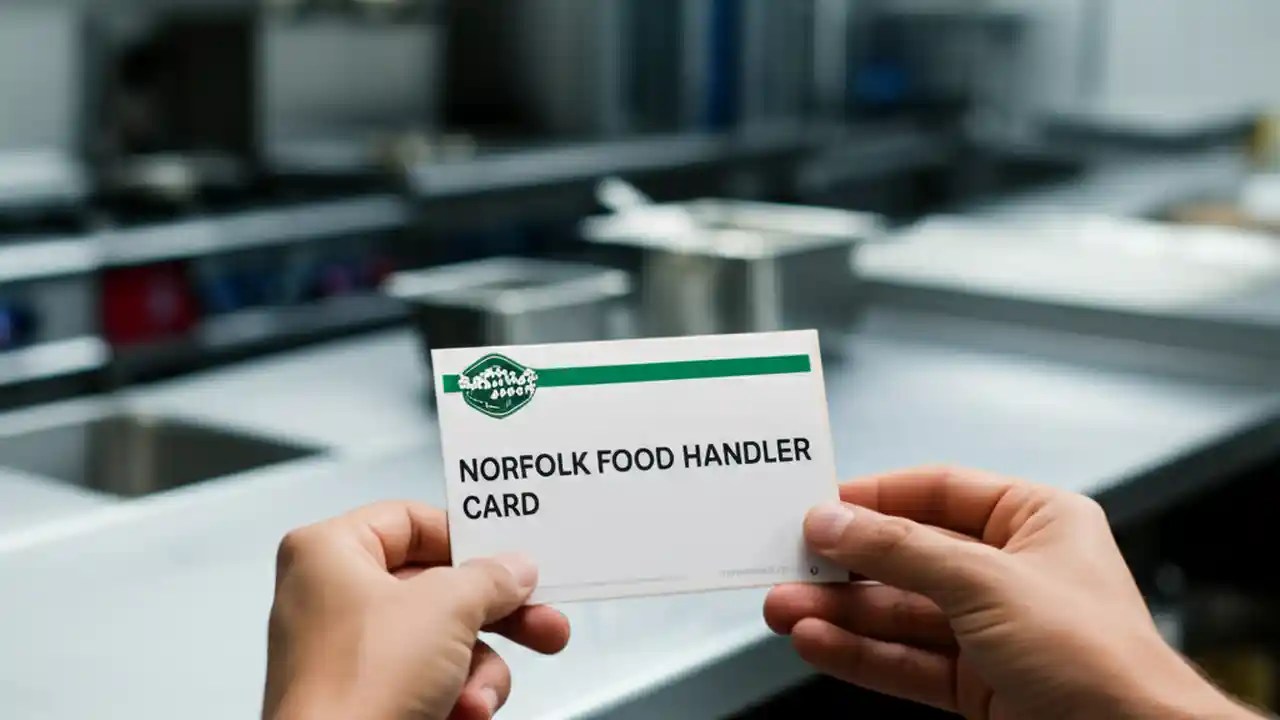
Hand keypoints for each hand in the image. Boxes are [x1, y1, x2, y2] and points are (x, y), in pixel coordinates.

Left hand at [263, 501, 569, 719]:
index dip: (466, 539)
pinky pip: (431, 682)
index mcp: (329, 553)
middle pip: (439, 587)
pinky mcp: (366, 699)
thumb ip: (490, 577)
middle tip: (543, 621)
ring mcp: (348, 653)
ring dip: (478, 671)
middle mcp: (332, 598)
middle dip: (498, 615)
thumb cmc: (357, 686)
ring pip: (444, 642)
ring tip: (479, 694)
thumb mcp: (446, 608)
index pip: (412, 521)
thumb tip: (513, 568)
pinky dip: (456, 698)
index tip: (510, 559)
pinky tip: (460, 713)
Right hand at [765, 467, 1258, 719]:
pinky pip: (906, 661)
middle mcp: (1013, 572)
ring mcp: (994, 633)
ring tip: (785, 609)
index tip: (818, 506)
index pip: (938, 492)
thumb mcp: (987, 583)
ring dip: (840, 613)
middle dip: (844, 566)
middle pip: (908, 556)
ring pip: (900, 614)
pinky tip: (818, 644)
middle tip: (788, 563)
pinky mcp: (979, 687)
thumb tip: (836, 522)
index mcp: (1037, 522)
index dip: (875, 497)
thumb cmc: (1103, 661)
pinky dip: (860, 654)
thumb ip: (901, 549)